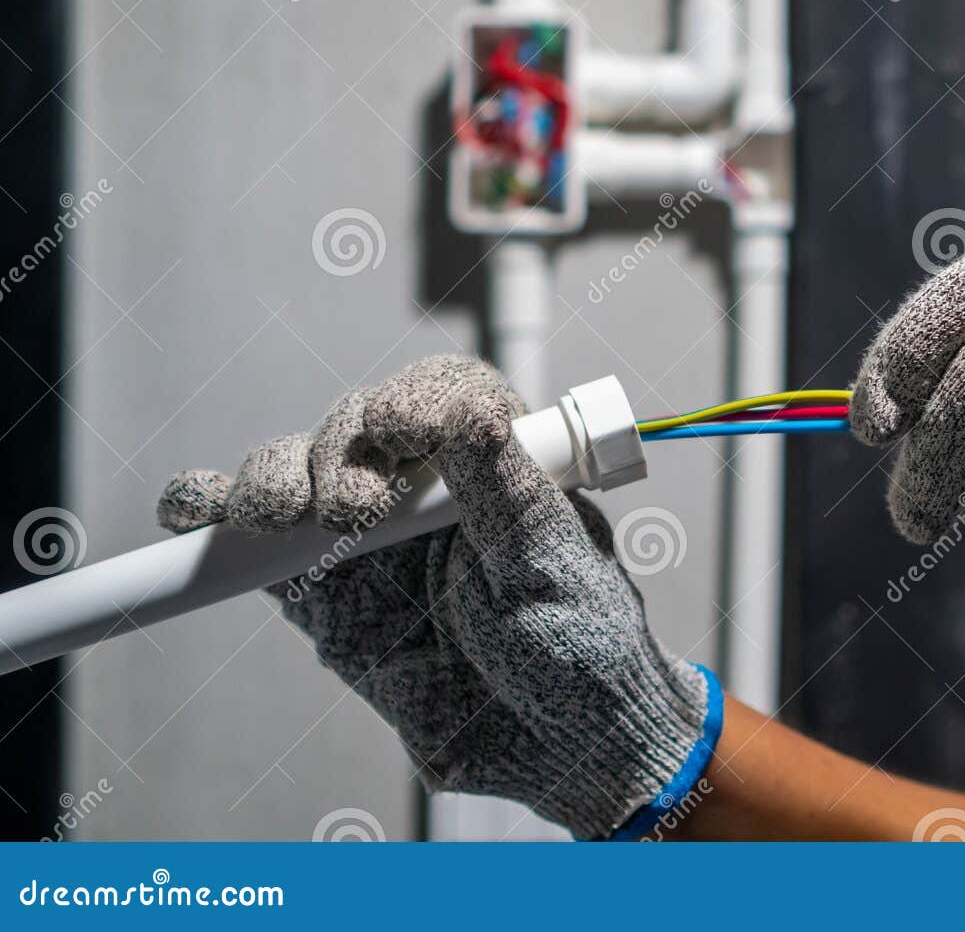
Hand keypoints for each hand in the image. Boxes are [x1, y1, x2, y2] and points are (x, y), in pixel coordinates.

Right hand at [156, 355, 719, 840]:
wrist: (562, 754)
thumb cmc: (584, 652)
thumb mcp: (554, 566)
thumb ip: (503, 489)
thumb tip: (465, 410)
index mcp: (497, 466)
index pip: (444, 398)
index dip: (414, 402)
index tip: (400, 427)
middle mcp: (429, 494)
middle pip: (357, 431)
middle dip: (340, 454)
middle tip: (352, 508)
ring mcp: (371, 545)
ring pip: (297, 479)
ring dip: (272, 479)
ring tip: (278, 513)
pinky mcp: (328, 600)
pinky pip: (258, 553)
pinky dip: (213, 521)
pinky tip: (192, 513)